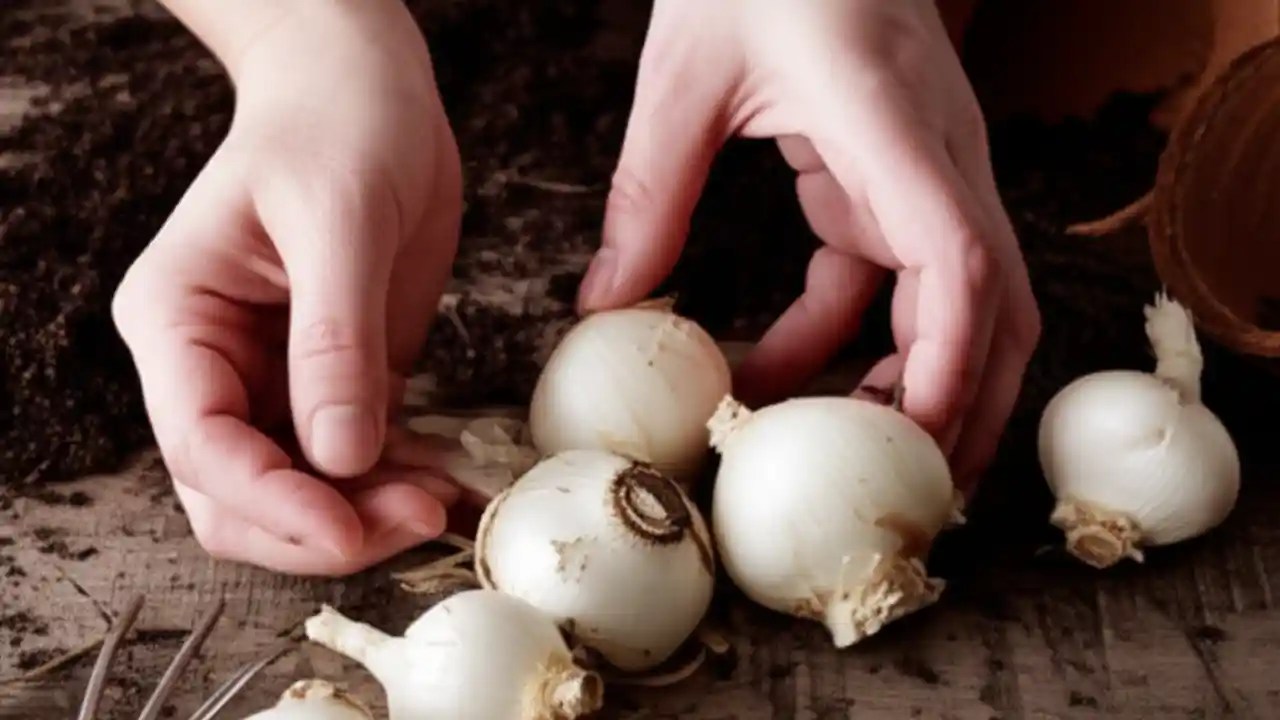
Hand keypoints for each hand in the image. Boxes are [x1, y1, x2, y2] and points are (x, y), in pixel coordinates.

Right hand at [112, 4, 464, 574]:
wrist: (368, 93)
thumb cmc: (336, 126)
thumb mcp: (338, 221)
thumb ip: (335, 342)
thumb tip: (339, 459)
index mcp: (178, 320)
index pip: (202, 446)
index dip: (272, 503)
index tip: (349, 527)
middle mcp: (213, 363)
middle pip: (241, 495)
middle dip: (322, 524)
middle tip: (419, 516)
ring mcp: (273, 380)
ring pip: (301, 492)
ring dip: (368, 513)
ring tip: (447, 498)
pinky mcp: (337, 381)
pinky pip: (356, 462)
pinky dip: (398, 482)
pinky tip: (451, 478)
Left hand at [579, 0, 1039, 491]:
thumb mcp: (685, 78)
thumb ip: (651, 195)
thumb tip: (610, 307)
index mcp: (895, 129)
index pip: (962, 263)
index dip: (951, 363)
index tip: (915, 441)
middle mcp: (937, 160)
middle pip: (994, 308)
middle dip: (962, 407)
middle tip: (903, 493)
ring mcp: (926, 171)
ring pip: (958, 304)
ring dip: (915, 384)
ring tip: (845, 457)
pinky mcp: (893, 176)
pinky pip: (890, 276)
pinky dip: (848, 335)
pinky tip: (779, 375)